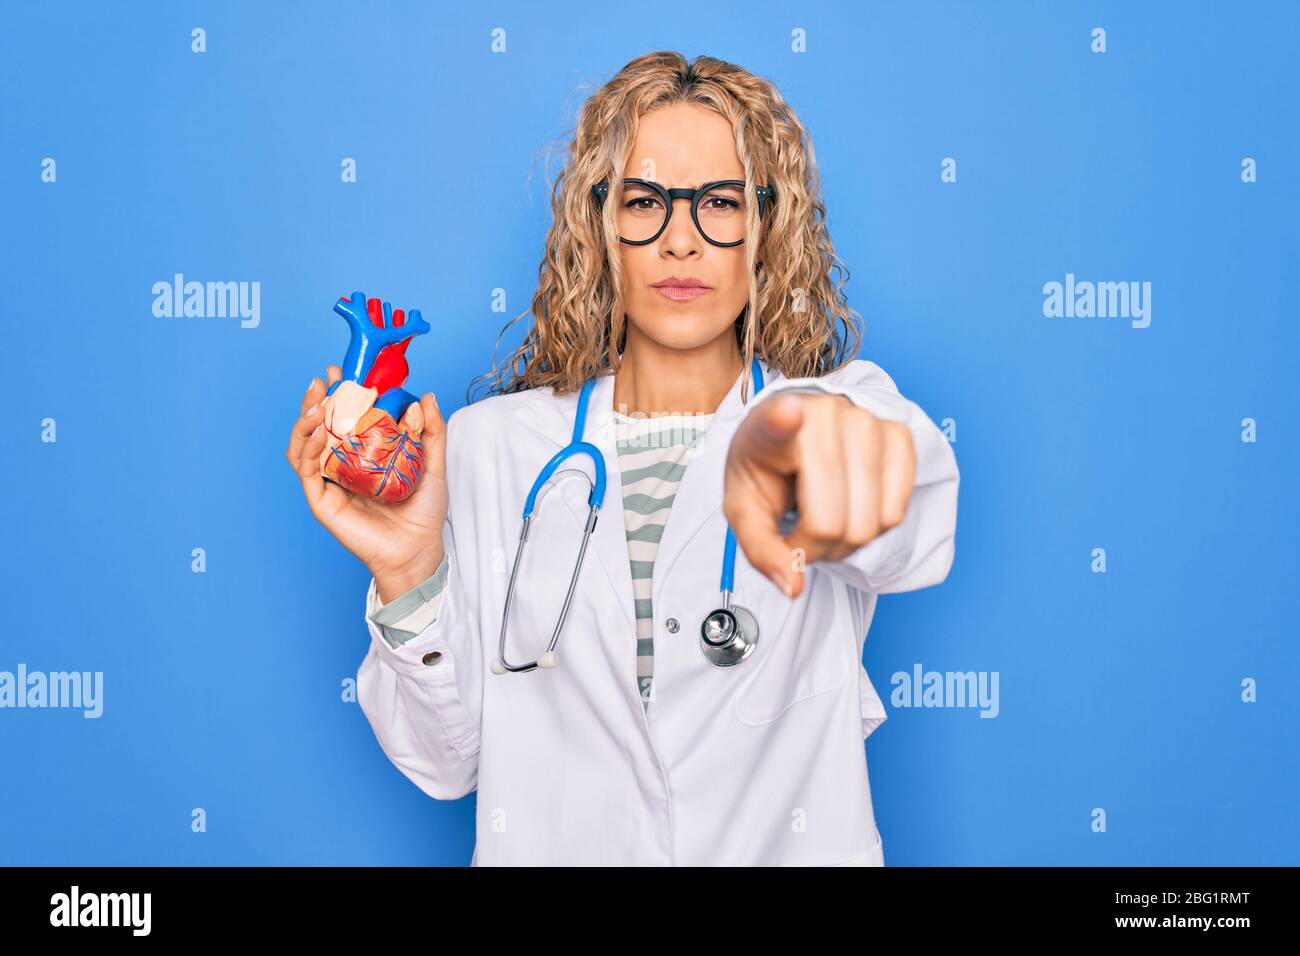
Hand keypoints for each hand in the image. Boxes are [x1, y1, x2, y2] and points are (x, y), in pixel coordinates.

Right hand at [286, 365, 448, 601]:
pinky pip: (306, 469)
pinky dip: (308, 447)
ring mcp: (329, 482)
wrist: (418, 549)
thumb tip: (425, 397)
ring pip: (303, 444)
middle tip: (325, 378)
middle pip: (318, 427)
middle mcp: (341, 465)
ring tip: (318, 401)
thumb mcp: (432, 464)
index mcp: (362, 454)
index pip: (344, 417)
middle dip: (317, 399)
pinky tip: (319, 430)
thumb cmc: (423, 512)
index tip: (342, 370)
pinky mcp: (322, 500)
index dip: (340, 393)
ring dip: (305, 419)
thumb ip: (430, 432)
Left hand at [723, 391, 915, 598]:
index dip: (783, 421)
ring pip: (870, 524)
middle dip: (813, 548)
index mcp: (768, 427)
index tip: (787, 414)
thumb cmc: (766, 472)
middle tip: (799, 531)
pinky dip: (875, 527)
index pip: (777, 422)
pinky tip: (852, 507)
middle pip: (831, 523)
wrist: (791, 439)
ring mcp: (866, 421)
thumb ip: (761, 550)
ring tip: (824, 518)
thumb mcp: (746, 511)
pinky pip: (897, 512)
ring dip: (845, 543)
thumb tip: (793, 587)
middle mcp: (822, 415)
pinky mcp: (898, 434)